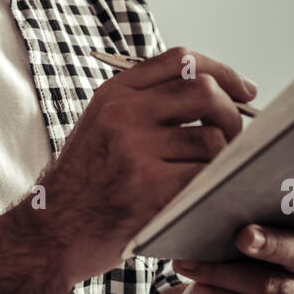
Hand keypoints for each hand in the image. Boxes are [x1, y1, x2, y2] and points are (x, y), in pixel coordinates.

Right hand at [39, 46, 255, 285]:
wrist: (50, 233)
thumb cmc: (83, 185)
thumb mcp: (100, 127)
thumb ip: (144, 106)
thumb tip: (214, 95)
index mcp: (114, 94)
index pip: (181, 60)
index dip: (222, 72)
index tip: (243, 90)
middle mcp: (123, 113)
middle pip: (204, 91)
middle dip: (232, 114)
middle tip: (235, 138)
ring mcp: (135, 149)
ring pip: (212, 139)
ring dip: (226, 159)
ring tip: (216, 174)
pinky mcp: (149, 188)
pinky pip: (206, 176)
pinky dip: (216, 185)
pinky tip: (208, 196)